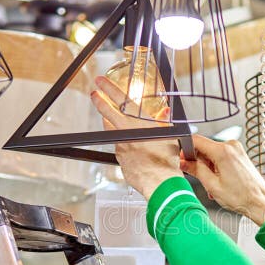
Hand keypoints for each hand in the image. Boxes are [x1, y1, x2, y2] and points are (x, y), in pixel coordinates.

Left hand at [91, 75, 181, 199]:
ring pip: (111, 129)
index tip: (100, 82)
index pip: (121, 99)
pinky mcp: (118, 157)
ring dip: (110, 122)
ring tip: (111, 118)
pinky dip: (122, 143)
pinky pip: (118, 146)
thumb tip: (164, 112)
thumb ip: (163, 122)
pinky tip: (132, 147)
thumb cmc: (167, 160)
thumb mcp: (170, 136)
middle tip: (94, 94)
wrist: (160, 182)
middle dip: (99, 101)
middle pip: (107, 112)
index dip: (109, 88)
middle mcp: (127, 131)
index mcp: (140, 122)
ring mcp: (120, 144)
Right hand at [180, 135, 264, 225]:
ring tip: (213, 184)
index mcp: (223, 151)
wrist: (260, 202)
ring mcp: (237, 149)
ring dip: (208, 167)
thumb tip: (184, 162)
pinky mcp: (239, 154)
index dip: (186, 149)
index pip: (196, 140)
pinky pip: (221, 156)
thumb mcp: (212, 185)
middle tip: (200, 178)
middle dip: (199, 162)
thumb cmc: (241, 196)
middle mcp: (231, 146)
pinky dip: (217, 167)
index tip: (182, 159)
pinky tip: (219, 181)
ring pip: (212, 153)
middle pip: (205, 148)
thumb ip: (196, 170)